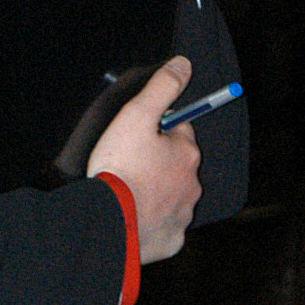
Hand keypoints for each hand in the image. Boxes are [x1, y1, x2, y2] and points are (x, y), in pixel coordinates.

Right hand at [88, 55, 199, 263]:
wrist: (111, 222)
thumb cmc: (121, 168)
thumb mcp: (136, 116)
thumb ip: (161, 88)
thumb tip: (183, 65)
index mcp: (187, 154)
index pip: (180, 131)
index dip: (158, 129)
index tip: (140, 134)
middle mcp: (192, 185)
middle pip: (178, 165)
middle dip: (160, 161)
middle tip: (130, 163)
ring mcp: (184, 214)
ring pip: (173, 195)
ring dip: (157, 190)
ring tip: (130, 189)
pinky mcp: (172, 239)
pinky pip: (165, 225)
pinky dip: (153, 220)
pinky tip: (135, 215)